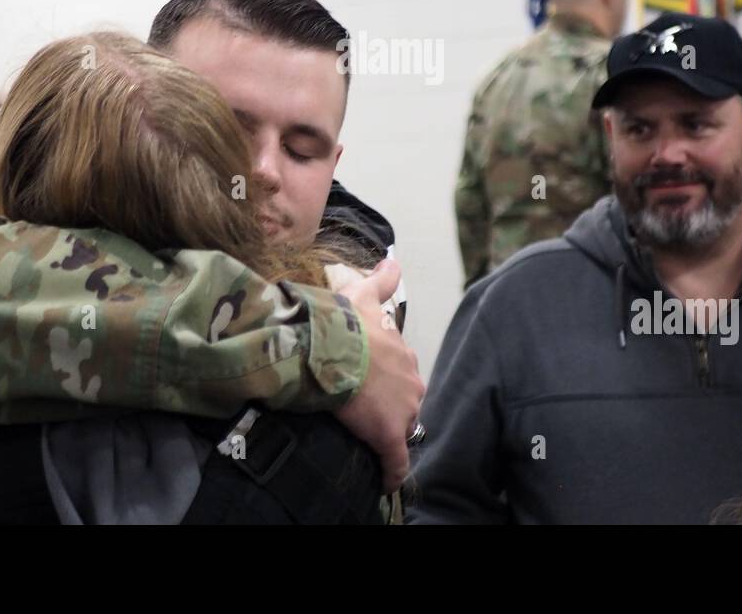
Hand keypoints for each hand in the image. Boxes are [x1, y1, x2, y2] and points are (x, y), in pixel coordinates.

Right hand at [336, 258, 424, 492]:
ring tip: (368, 438)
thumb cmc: (343, 323)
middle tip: (367, 409)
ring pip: (402, 427)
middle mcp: (411, 381)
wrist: (330, 348)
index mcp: (403, 353)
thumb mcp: (362, 295)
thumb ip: (382, 280)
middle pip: (406, 400)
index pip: (401, 370)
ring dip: (390, 433)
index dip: (386, 378)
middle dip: (392, 405)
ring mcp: (403, 411)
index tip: (371, 381)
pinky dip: (392, 472)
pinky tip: (386, 481)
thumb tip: (393, 259)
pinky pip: (396, 462)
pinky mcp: (389, 436)